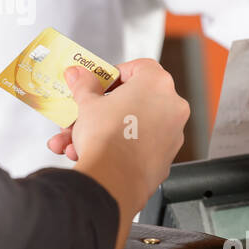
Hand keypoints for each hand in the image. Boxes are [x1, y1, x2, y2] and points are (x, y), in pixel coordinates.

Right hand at [48, 59, 188, 205]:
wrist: (113, 181)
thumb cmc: (107, 139)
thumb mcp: (87, 104)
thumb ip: (84, 85)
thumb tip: (79, 75)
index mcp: (157, 83)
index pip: (139, 67)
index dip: (115, 74)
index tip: (98, 84)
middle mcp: (172, 106)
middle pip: (133, 100)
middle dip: (102, 109)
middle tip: (84, 113)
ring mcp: (173, 133)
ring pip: (133, 125)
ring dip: (102, 131)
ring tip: (76, 142)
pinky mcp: (166, 158)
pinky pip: (139, 145)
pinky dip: (118, 147)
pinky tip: (92, 153)